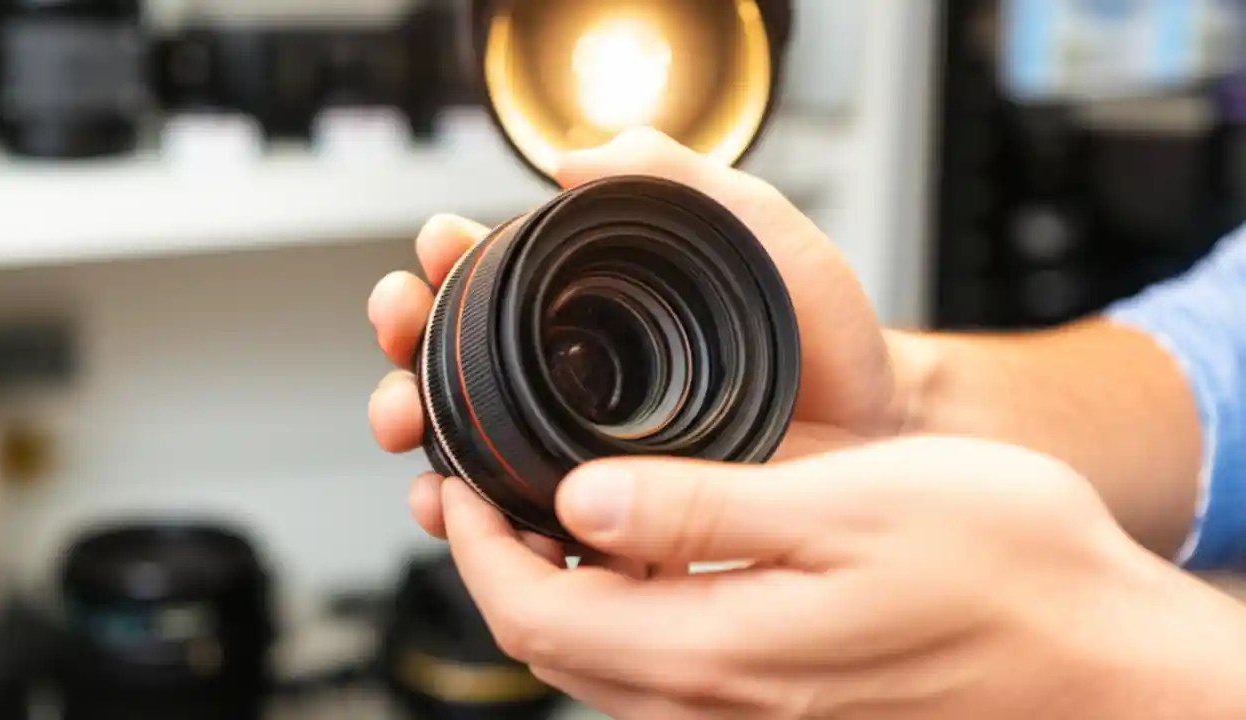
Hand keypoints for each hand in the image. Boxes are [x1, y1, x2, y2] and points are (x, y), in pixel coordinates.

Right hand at [367, 128, 896, 537]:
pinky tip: (457, 508)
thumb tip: (575, 158)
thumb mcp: (762, 234)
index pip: (494, 281)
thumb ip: (683, 177)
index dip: (448, 265)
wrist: (874, 434)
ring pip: (468, 444)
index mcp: (599, 311)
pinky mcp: (604, 523)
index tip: (437, 253)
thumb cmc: (826, 337)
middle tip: (400, 335)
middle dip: (408, 345)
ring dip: (421, 431)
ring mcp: (583, 456)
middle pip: (457, 362)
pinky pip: (516, 526)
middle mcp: (577, 382)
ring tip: (410, 428)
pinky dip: (470, 521)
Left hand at [441, 437, 1245, 719]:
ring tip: (542, 503)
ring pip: (600, 656)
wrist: (1097, 655)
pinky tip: (637, 543)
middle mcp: (717, 699)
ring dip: (551, 581)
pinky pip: (659, 660)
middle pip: (553, 643)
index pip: (538, 614)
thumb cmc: (1002, 571)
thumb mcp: (847, 506)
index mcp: (717, 649)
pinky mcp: (778, 696)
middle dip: (498, 562)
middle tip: (483, 484)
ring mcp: (747, 708)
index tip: (459, 481)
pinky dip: (617, 601)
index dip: (478, 547)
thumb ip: (704, 509)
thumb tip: (582, 499)